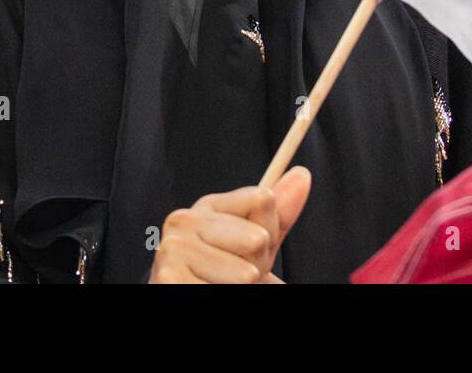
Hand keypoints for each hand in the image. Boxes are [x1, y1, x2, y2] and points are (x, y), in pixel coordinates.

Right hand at [148, 166, 311, 282]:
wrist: (191, 297)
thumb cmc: (226, 274)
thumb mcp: (255, 242)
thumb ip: (278, 214)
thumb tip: (302, 175)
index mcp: (207, 206)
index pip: (263, 200)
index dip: (269, 231)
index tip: (256, 245)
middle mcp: (184, 220)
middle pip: (257, 238)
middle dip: (258, 263)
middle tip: (238, 273)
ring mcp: (173, 248)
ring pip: (246, 273)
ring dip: (243, 287)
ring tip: (224, 284)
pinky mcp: (169, 279)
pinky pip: (223, 290)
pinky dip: (225, 297)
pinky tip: (208, 289)